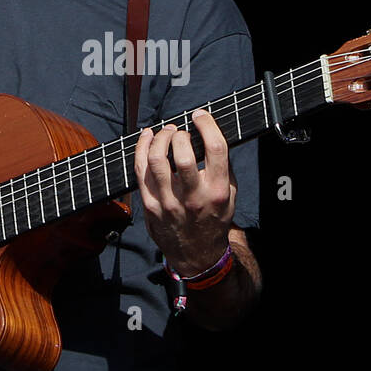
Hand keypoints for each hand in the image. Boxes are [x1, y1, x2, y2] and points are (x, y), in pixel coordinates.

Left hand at [134, 109, 235, 274]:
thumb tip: (208, 132)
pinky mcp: (150, 205)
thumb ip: (223, 166)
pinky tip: (147, 138)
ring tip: (165, 132)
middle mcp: (193, 197)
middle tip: (179, 131)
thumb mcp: (230, 195)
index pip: (216, 149)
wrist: (196, 254)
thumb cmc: (213, 218)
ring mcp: (168, 203)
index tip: (200, 116)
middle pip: (183, 154)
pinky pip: (140, 171)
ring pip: (157, 161)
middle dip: (179, 134)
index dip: (207, 125)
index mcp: (217, 191)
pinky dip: (141, 149)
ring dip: (159, 138)